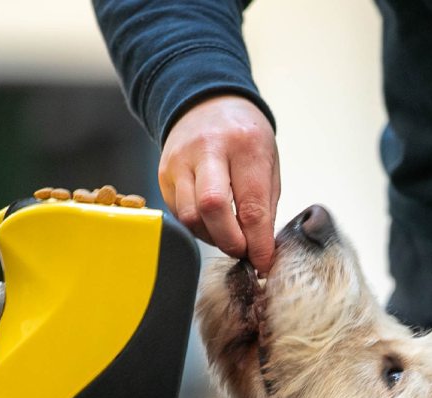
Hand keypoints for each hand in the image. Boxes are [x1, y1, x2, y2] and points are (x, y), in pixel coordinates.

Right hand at [159, 95, 279, 272]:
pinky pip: (179, 214)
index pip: (250, 205)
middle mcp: (207, 149)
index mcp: (244, 145)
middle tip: (244, 251)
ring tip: (229, 235)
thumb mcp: (268, 162)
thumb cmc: (244, 137)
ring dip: (212, 237)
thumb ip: (265, 206)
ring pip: (190, 216)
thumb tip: (261, 250)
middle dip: (231, 241)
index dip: (258, 242)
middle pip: (212, 208)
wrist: (207, 103)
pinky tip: (212, 222)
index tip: (264, 261)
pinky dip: (199, 227)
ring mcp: (179, 161)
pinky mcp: (163, 174)